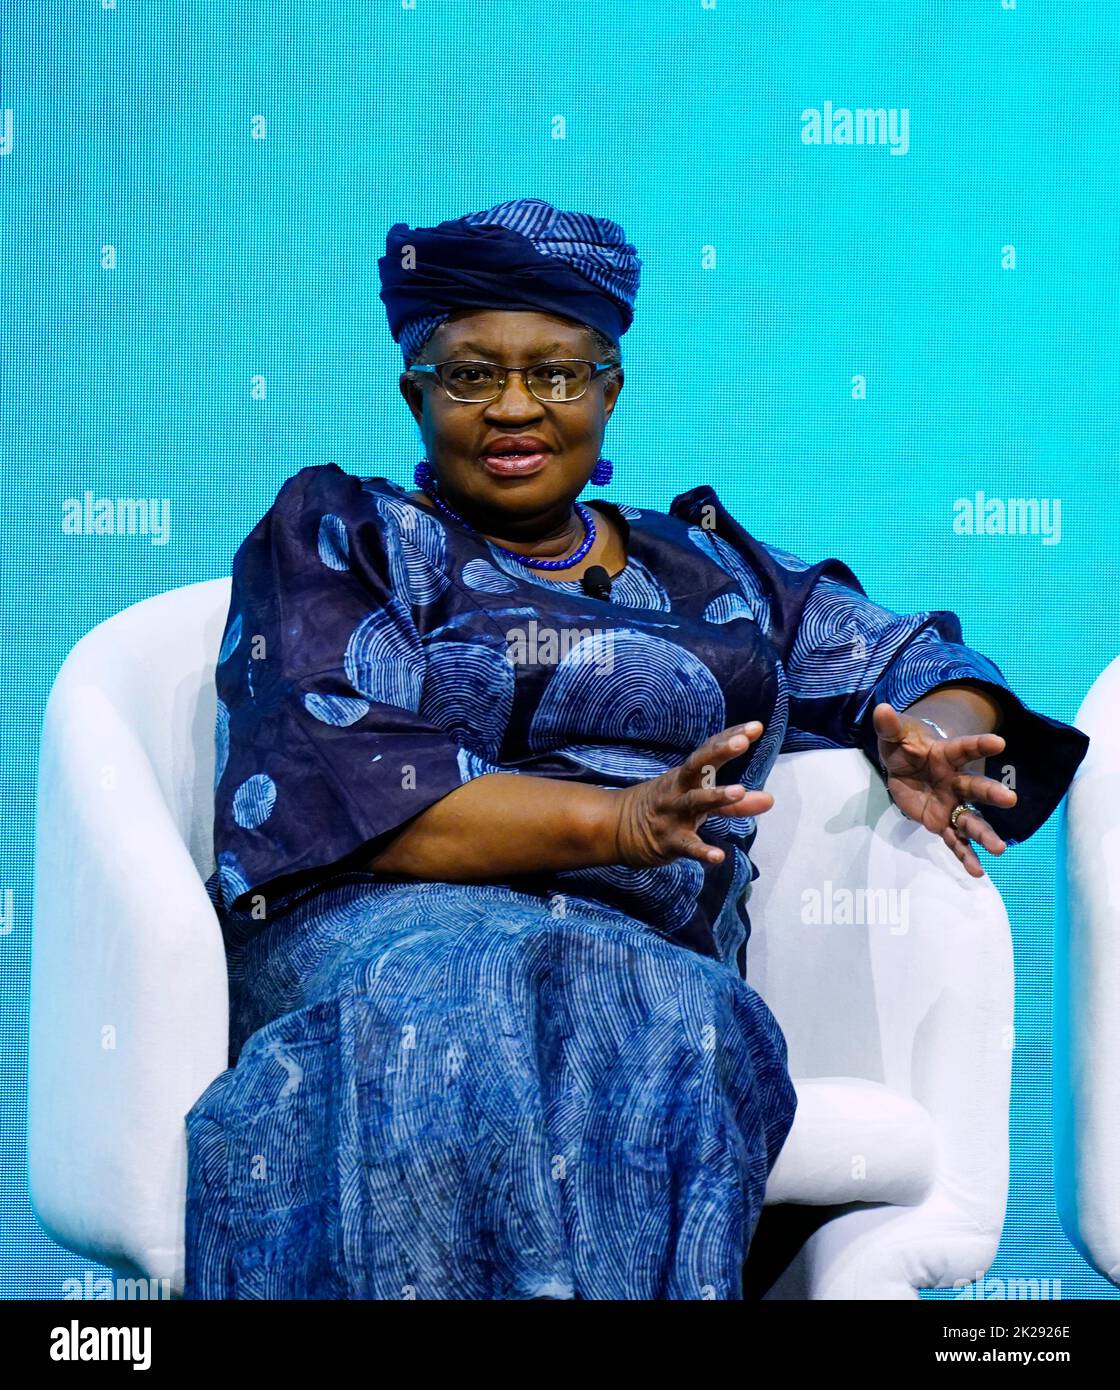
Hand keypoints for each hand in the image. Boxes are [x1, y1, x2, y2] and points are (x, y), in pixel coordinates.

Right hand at [611, 722, 773, 868]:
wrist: (617, 829)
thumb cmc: (668, 809)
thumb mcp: (698, 800)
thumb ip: (735, 802)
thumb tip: (771, 799)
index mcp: (686, 776)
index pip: (709, 751)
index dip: (731, 737)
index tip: (756, 727)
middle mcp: (678, 790)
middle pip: (698, 766)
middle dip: (719, 752)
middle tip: (742, 742)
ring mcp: (672, 814)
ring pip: (694, 802)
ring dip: (715, 795)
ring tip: (739, 791)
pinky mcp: (669, 841)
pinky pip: (687, 846)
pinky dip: (702, 851)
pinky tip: (719, 856)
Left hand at [872, 701, 1017, 878]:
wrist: (904, 766)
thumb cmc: (904, 747)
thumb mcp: (893, 735)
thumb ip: (888, 725)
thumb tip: (880, 708)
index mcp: (946, 755)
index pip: (964, 748)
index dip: (980, 745)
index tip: (999, 742)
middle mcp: (955, 781)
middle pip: (975, 788)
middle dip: (992, 793)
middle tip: (1011, 799)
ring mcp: (951, 804)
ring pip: (971, 820)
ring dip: (985, 834)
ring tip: (999, 849)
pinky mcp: (942, 823)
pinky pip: (955, 842)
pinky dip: (966, 856)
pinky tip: (977, 871)